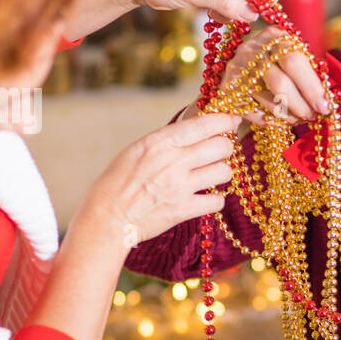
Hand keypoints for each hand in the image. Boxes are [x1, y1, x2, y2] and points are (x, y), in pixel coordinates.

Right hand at [81, 110, 239, 248]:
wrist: (107, 218)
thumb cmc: (118, 182)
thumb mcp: (138, 150)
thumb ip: (167, 140)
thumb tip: (194, 130)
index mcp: (160, 142)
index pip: (205, 124)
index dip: (225, 121)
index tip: (232, 121)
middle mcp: (174, 161)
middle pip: (222, 146)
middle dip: (225, 147)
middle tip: (219, 152)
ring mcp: (181, 186)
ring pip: (225, 172)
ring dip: (221, 173)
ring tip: (211, 175)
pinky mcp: (185, 209)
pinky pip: (218, 201)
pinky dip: (215, 200)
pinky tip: (205, 198)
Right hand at [221, 27, 333, 123]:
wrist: (242, 68)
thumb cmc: (281, 66)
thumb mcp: (302, 61)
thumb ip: (326, 74)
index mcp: (275, 36)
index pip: (296, 61)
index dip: (313, 87)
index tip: (327, 107)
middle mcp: (252, 49)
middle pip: (280, 83)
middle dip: (302, 105)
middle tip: (314, 116)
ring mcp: (236, 70)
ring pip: (268, 102)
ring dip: (290, 116)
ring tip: (301, 118)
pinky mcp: (227, 91)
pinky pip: (255, 114)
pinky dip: (273, 120)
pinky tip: (282, 118)